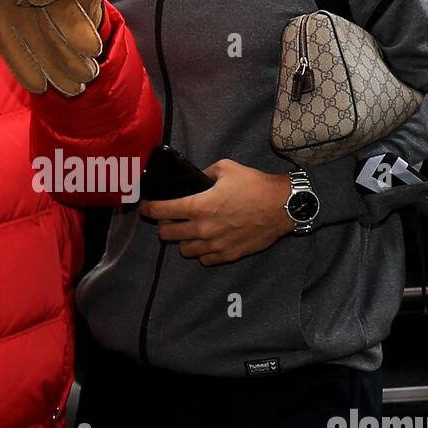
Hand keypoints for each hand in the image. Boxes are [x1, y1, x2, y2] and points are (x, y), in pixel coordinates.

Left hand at [139, 159, 293, 263]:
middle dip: (163, 226)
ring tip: (188, 232)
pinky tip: (206, 243)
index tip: (145, 207)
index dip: (148, 209)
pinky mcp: (228, 255)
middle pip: (167, 235)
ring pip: (184, 251)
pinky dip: (201, 252)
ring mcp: (215, 245)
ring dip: (182, 241)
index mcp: (199, 206)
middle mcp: (202, 229)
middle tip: (169, 219)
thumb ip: (204, 174)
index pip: (161, 212)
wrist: (282, 206)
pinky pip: (204, 260)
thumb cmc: (254, 185)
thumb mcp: (226, 168)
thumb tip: (196, 179)